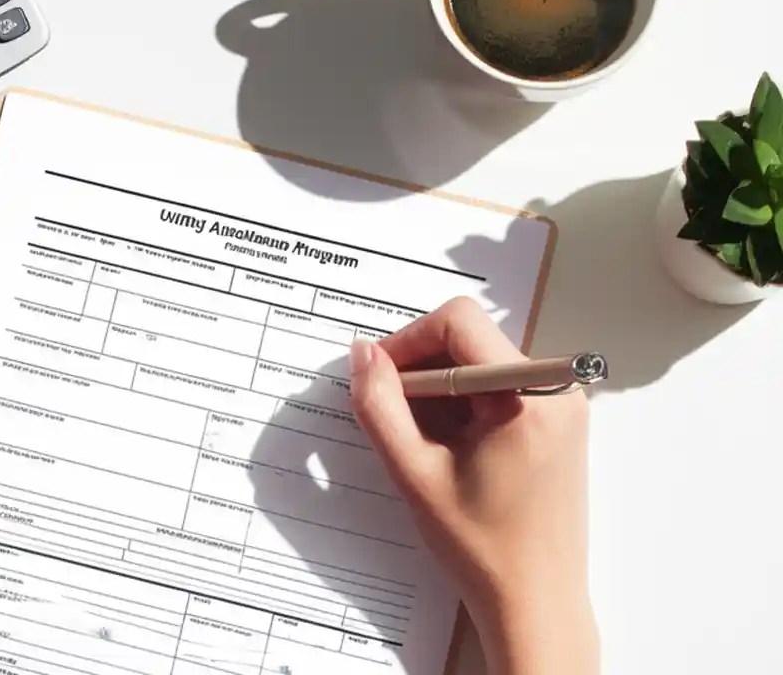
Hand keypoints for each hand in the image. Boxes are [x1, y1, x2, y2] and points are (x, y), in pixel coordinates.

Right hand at [348, 298, 596, 674]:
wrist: (535, 602)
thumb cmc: (480, 547)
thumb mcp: (413, 473)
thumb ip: (380, 406)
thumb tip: (363, 354)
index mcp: (529, 396)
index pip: (459, 322)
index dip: (408, 340)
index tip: (378, 377)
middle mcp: (556, 391)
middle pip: (471, 339)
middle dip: (421, 369)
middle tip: (393, 417)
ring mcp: (562, 407)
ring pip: (481, 363)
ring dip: (439, 390)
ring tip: (421, 442)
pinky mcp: (558, 425)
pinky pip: (499, 388)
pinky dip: (463, 405)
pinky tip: (447, 448)